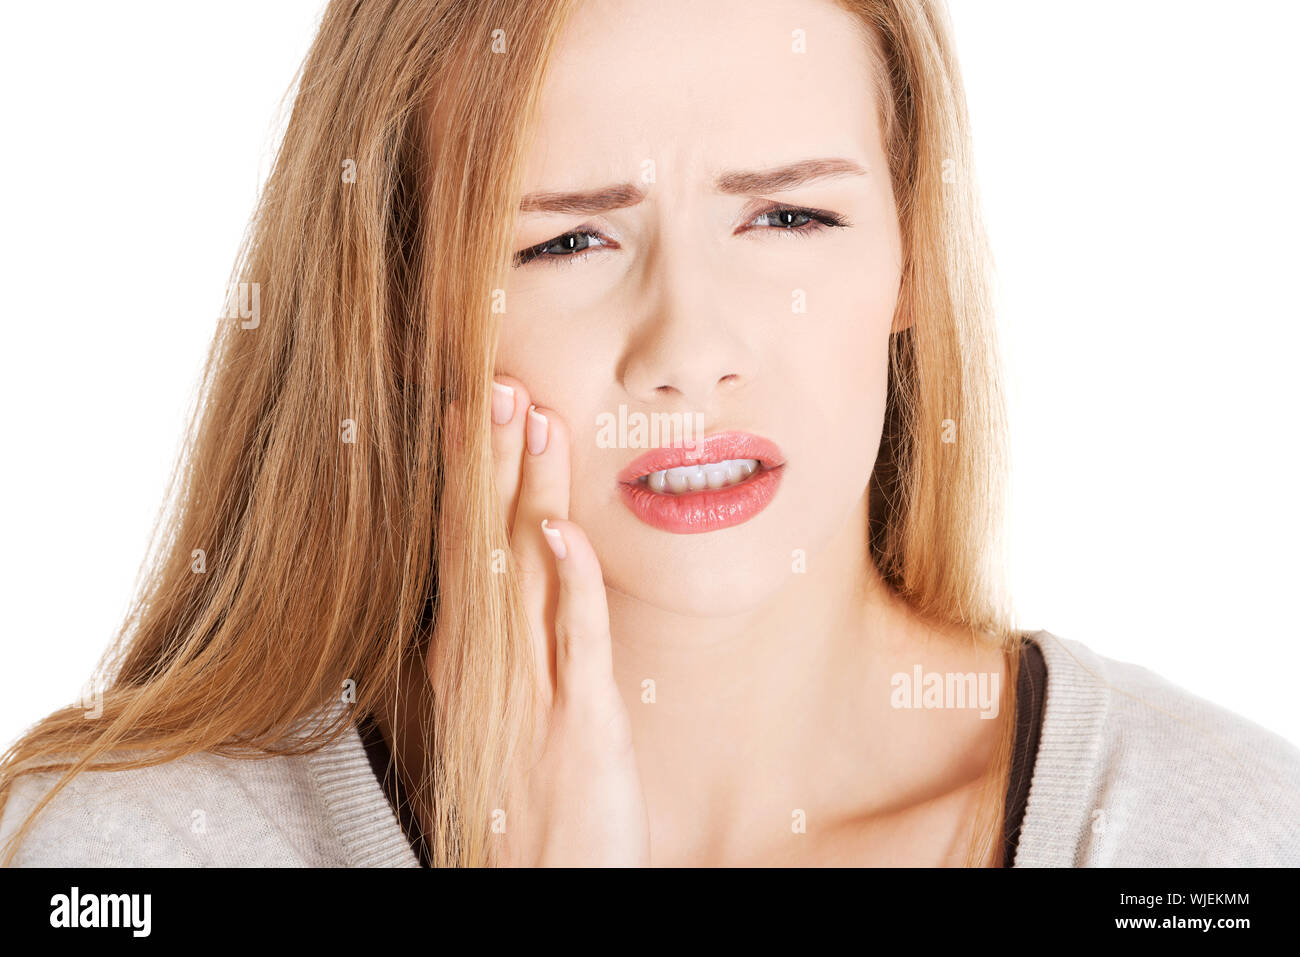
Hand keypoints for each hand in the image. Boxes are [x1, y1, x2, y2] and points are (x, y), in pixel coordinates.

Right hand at [483, 375, 649, 866]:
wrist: (540, 888)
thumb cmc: (530, 800)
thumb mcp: (512, 707)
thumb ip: (519, 636)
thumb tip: (525, 563)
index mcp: (473, 655)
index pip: (468, 542)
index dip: (474, 471)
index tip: (481, 402)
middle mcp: (488, 665)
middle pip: (485, 541)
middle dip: (492, 460)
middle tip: (498, 381)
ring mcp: (529, 691)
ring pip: (521, 573)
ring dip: (523, 493)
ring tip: (528, 418)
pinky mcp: (578, 725)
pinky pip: (572, 644)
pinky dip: (566, 583)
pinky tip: (559, 530)